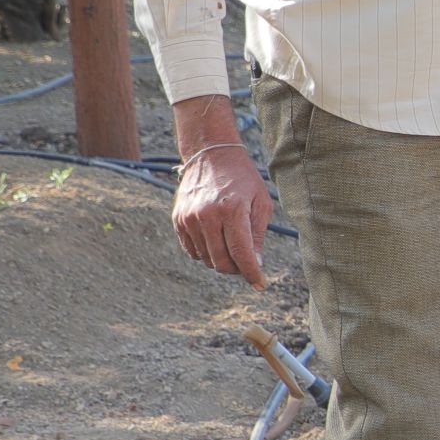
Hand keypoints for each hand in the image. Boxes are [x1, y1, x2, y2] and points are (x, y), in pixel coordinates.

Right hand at [172, 140, 272, 286]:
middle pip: (221, 262)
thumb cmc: (243, 179)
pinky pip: (192, 250)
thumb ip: (258, 236)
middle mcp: (207, 216)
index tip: (260, 284)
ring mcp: (189, 218)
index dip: (252, 273)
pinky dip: (205, 252)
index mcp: (232, 210)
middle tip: (246, 264)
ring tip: (231, 245)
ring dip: (221, 260)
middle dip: (237, 269)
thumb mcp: (261, 202)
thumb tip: (255, 265)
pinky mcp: (178, 220)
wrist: (211, 155)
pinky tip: (216, 239)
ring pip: (206, 259)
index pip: (241, 253)